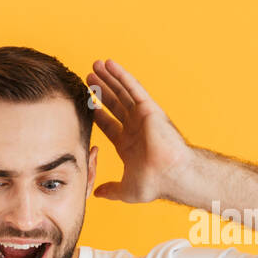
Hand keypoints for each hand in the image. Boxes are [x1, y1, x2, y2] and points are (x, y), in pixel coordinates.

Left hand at [87, 59, 191, 202]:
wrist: (170, 175)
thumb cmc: (154, 184)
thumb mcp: (125, 189)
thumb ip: (110, 190)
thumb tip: (96, 193)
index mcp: (128, 144)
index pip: (109, 124)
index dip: (97, 113)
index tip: (87, 103)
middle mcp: (135, 127)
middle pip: (114, 104)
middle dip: (101, 91)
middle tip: (88, 78)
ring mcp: (142, 116)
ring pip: (121, 92)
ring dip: (108, 79)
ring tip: (95, 66)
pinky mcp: (148, 108)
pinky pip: (132, 87)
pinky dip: (121, 75)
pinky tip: (109, 64)